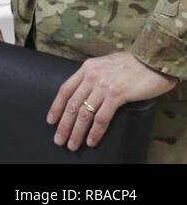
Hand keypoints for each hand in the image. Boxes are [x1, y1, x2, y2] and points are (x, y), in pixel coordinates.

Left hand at [48, 51, 177, 150]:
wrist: (153, 60)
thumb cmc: (133, 63)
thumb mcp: (106, 64)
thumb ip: (95, 75)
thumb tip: (87, 90)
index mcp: (87, 68)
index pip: (65, 90)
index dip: (56, 107)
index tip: (51, 121)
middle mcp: (91, 76)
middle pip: (72, 104)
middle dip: (63, 124)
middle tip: (59, 139)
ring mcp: (103, 85)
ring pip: (84, 113)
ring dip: (76, 131)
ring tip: (72, 144)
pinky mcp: (117, 95)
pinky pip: (101, 117)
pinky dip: (95, 131)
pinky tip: (91, 141)